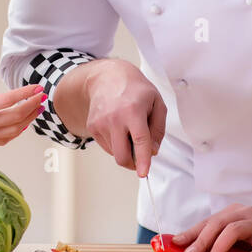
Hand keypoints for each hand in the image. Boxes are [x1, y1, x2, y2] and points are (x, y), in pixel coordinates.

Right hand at [0, 67, 44, 153]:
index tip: (36, 86)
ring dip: (29, 119)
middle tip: (42, 95)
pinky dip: (17, 132)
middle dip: (32, 105)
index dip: (25, 92)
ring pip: (14, 130)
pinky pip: (4, 139)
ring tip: (38, 109)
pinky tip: (22, 125)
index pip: (8, 100)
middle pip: (16, 116)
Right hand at [83, 59, 166, 176]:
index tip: (143, 173)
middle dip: (133, 163)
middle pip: (122, 155)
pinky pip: (107, 147)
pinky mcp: (92, 127)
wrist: (107, 77)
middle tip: (140, 156)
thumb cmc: (135, 90)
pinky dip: (116, 143)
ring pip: (115, 153)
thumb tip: (153, 151)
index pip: (140, 141)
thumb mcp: (157, 102)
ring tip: (128, 129)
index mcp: (133, 111)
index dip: (143, 159)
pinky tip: (119, 128)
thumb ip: (158, 129)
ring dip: (125, 149)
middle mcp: (114, 118)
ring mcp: (101, 123)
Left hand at [172, 203, 251, 251]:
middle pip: (219, 223)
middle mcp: (246, 215)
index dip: (191, 232)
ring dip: (220, 248)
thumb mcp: (240, 235)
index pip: (209, 221)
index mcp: (234, 213)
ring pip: (235, 230)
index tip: (176, 244)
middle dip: (202, 240)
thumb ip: (221, 241)